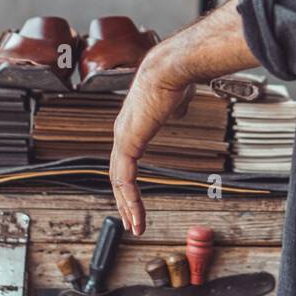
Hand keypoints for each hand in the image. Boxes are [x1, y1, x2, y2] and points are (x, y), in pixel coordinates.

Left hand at [110, 51, 193, 235]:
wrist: (171, 68)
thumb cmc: (176, 78)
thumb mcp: (176, 99)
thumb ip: (174, 108)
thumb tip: (179, 109)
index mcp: (133, 125)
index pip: (125, 160)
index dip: (129, 182)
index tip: (136, 199)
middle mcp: (123, 132)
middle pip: (117, 174)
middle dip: (124, 201)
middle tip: (131, 221)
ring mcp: (122, 138)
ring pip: (118, 181)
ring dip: (127, 206)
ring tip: (135, 226)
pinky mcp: (128, 143)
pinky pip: (125, 179)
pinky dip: (130, 200)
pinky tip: (137, 214)